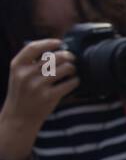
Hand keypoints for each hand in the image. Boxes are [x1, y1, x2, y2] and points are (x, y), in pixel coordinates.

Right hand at [0, 39, 78, 159]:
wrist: (19, 117)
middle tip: (72, 58)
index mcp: (17, 66)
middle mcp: (25, 74)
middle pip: (54, 57)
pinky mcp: (48, 97)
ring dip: (73, 68)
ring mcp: (37, 86)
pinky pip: (70, 83)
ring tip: (72, 70)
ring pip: (65, 68)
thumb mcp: (18, 75)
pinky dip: (75, 81)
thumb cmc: (22, 93)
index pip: (34, 47)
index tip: (60, 42)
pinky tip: (74, 81)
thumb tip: (55, 48)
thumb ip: (31, 62)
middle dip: (67, 56)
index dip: (49, 42)